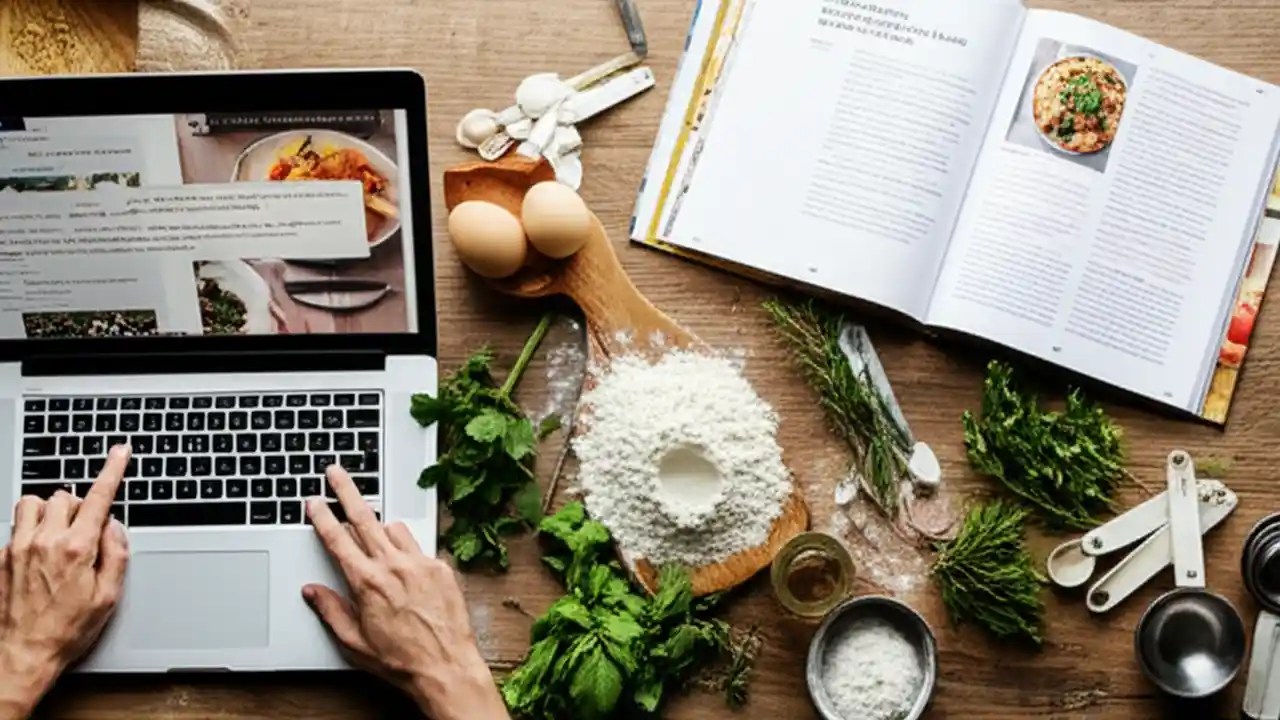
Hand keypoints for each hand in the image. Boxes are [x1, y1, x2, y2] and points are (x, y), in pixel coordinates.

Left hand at [0, 446, 129, 718]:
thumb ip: (116, 554)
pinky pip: (16, 525)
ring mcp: (18, 547)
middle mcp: (44, 542)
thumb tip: (114, 528)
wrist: (21, 654)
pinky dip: (31, 530)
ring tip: (58, 534)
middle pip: (63, 496)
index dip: (113, 470)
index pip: (98, 497)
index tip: (120, 452)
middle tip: (85, 532)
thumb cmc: (65, 631)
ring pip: (33, 502)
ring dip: (49, 511)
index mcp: (75, 550)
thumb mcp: (108, 597)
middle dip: (78, 506)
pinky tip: (39, 554)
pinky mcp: (1, 556)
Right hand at [304, 466, 507, 719]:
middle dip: (347, 491)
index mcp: (366, 582)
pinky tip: (408, 572)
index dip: (322, 518)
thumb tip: (312, 590)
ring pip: (395, 529)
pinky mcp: (441, 568)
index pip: (338, 540)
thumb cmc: (400, 660)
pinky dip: (408, 553)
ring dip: (382, 529)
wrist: (446, 667)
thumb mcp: (353, 642)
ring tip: (377, 543)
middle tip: (336, 472)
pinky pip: (420, 548)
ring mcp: (420, 563)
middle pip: (364, 517)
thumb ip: (330, 610)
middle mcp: (394, 566)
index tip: (314, 502)